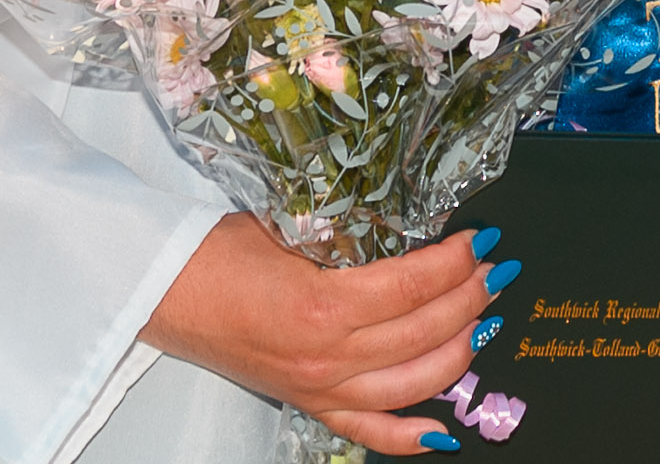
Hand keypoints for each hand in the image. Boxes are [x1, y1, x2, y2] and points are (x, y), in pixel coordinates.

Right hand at [141, 214, 499, 453]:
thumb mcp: (290, 225)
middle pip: (423, 333)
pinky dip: (409, 435)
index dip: (456, 262)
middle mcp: (326, 356)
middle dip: (471, 298)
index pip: (414, 285)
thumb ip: (350, 232)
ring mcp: (318, 387)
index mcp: (322, 304)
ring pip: (412, 383)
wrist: (162, 292)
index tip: (481, 239)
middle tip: (496, 269)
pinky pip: (368, 430)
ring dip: (459, 351)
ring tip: (486, 318)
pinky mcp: (306, 403)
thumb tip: (412, 224)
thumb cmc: (219, 251)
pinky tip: (445, 430)